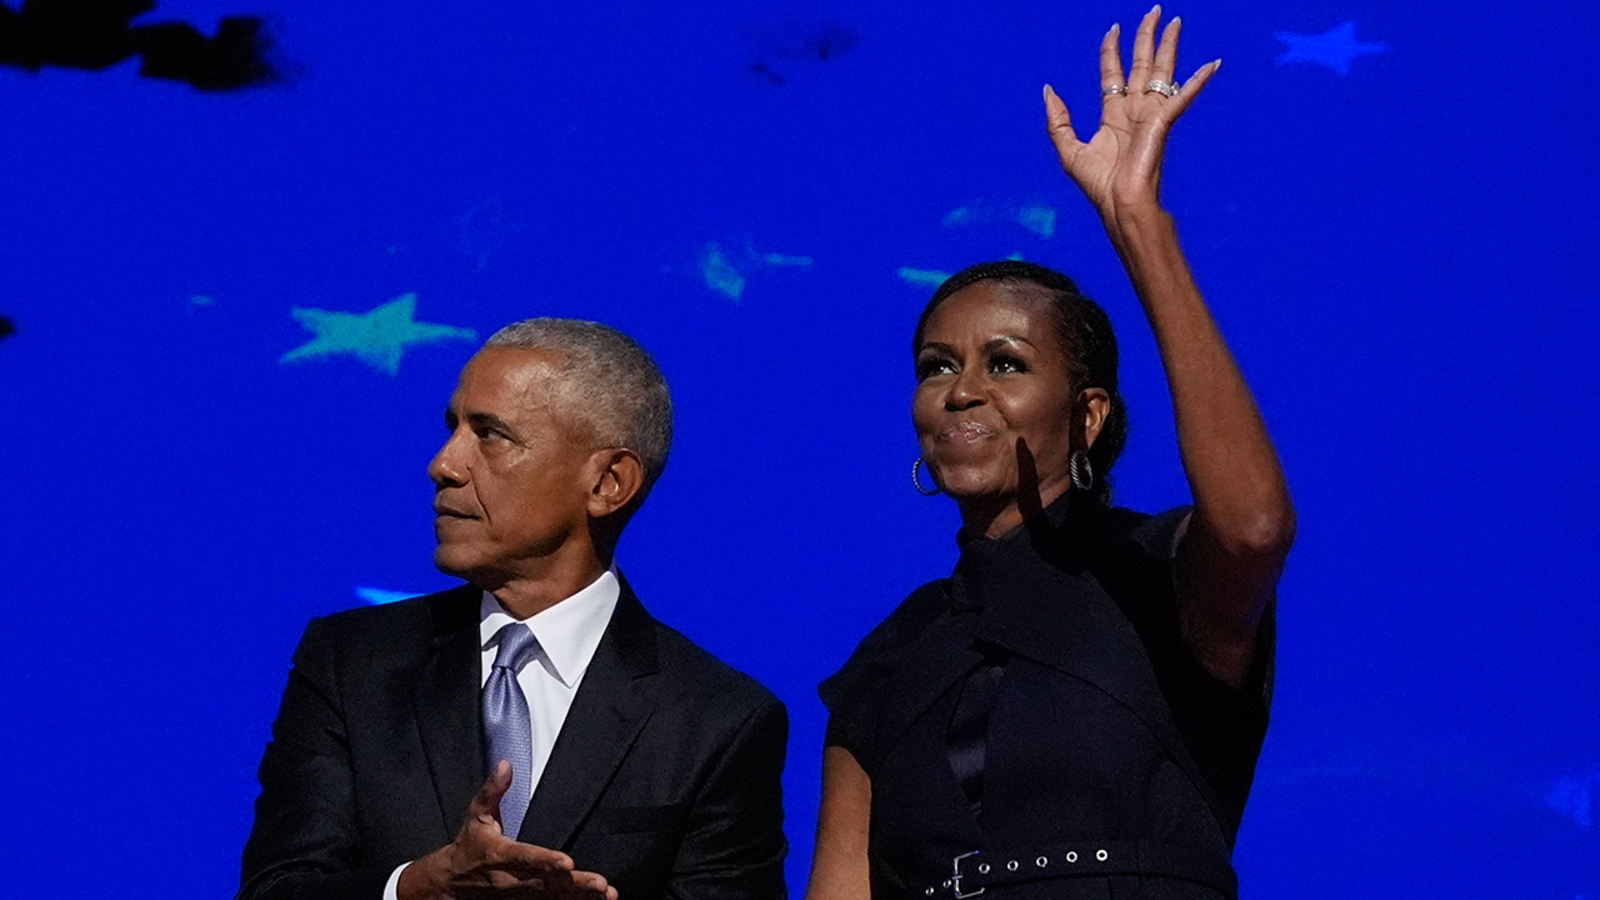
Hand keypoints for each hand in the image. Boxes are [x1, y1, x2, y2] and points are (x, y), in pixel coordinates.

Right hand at [399, 761, 618, 899]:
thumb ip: (493, 791)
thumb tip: (506, 764)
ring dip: (580, 897)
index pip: (526, 858)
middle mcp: (510, 880)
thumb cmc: (469, 847)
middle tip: (600, 883)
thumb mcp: (477, 816)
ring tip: (606, 894)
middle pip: (546, 884)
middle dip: (574, 884)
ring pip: (552, 899)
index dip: (546, 862)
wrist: (448, 885)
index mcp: (500, 855)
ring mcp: (518, 897)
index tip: (567, 863)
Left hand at [1043, 6, 1219, 218]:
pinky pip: (1182, 96)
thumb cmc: (1099, 185)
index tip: (1113, 30)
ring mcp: (1151, 115)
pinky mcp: (1163, 123)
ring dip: (1169, 46)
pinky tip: (1213, 64)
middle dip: (1146, 37)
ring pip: (1161, 71)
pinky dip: (1198, 81)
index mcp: (1113, 115)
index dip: (1112, 50)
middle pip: (1141, 64)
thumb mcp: (1068, 149)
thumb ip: (1058, 120)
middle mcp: (1134, 110)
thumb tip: (1048, 90)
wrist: (1120, 204)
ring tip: (1175, 21)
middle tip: (1154, 11)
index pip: (1113, 73)